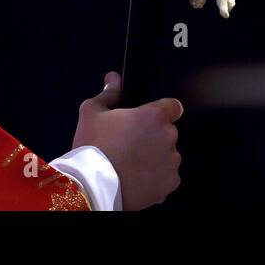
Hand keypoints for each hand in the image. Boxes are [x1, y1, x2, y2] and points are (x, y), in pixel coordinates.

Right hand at [72, 72, 181, 209]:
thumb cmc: (93, 146)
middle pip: (167, 132)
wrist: (93, 186)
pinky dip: (156, 177)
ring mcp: (171, 161)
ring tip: (132, 163)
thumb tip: (114, 78)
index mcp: (154, 116)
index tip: (148, 120)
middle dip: (153, 136)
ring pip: (168, 155)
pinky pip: (166, 176)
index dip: (162, 111)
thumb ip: (108, 93)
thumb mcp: (92, 112)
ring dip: (155, 157)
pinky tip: (137, 177)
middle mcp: (168, 136)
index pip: (173, 106)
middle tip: (131, 144)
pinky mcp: (170, 183)